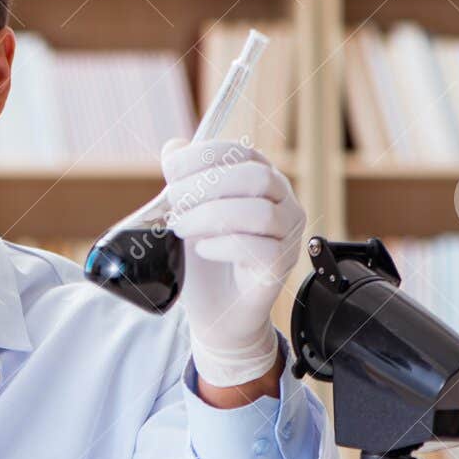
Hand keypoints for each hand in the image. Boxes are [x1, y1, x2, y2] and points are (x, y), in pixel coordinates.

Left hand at [160, 138, 306, 387]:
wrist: (215, 312)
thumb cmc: (204, 261)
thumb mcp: (186, 214)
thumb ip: (184, 181)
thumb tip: (174, 147)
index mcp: (260, 180)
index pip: (241, 152)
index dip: (204, 156)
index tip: (171, 171)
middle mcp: (282, 202)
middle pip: (255, 177)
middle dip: (206, 185)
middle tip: (173, 204)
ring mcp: (287, 235)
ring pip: (260, 212)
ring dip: (210, 216)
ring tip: (181, 229)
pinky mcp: (281, 266)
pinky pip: (261, 249)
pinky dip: (224, 246)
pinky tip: (203, 250)